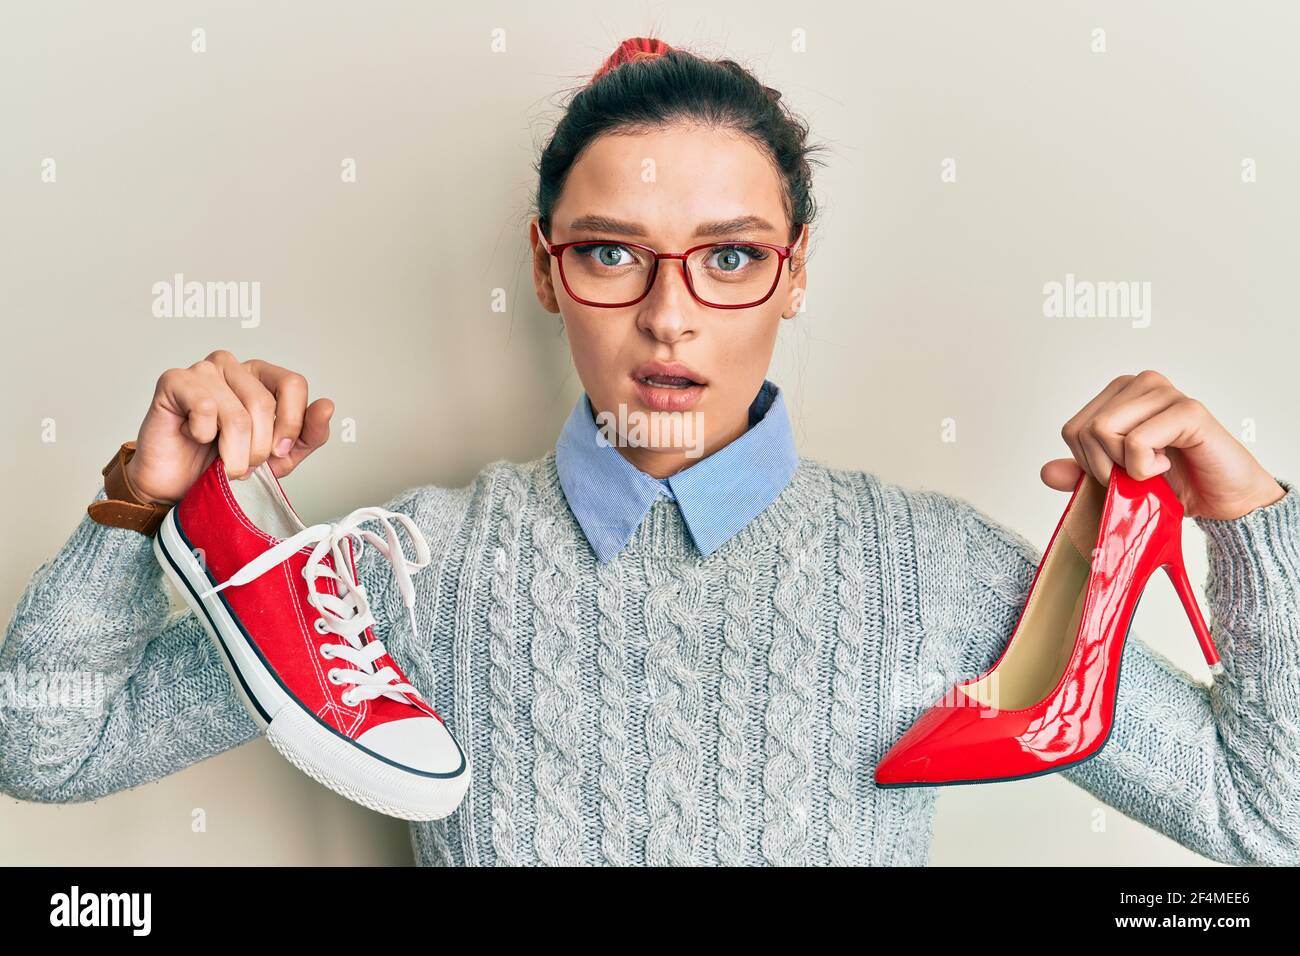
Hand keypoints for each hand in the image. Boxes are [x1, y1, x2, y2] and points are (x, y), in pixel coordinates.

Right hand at [124, 350, 333, 504]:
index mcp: (262, 377)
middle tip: (244, 464)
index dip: (290, 424)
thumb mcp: (281, 457)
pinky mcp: (174, 380)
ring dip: (233, 451)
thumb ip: (309, 433)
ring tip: (222, 460)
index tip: (279, 452)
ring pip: (236, 413)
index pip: (294, 384)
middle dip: (259, 447)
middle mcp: (234, 366)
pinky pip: (204, 409)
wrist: (179, 488)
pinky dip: (202, 436)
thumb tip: (326, 405)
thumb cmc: (226, 464)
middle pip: (264, 403)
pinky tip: (194, 436)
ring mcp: (203, 370)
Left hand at [1043, 370, 1284, 520]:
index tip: (1122, 470)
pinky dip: (1146, 466)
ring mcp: (1164, 392)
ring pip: (1104, 431)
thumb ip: (1080, 473)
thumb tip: (1045, 472)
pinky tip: (1170, 463)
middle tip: (1139, 473)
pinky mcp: (1187, 410)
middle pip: (1084, 430)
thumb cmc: (1174, 484)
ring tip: (1155, 466)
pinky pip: (1136, 442)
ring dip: (1126, 466)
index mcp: (1119, 395)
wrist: (1223, 500)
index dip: (1089, 463)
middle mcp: (1140, 384)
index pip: (1072, 430)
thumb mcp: (1115, 481)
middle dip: (1104, 466)